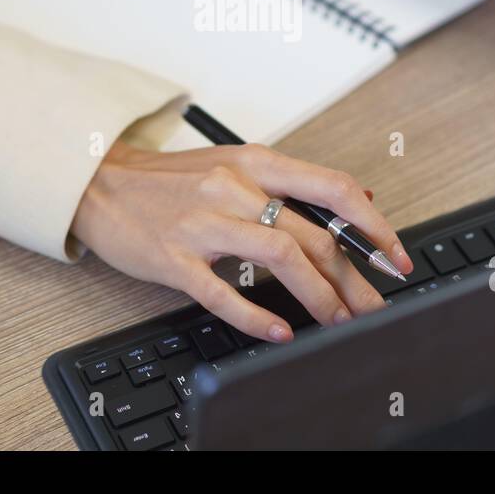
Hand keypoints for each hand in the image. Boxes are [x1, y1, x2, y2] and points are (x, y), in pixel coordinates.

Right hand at [70, 140, 414, 341]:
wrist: (98, 182)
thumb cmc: (170, 180)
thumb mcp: (235, 164)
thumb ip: (291, 182)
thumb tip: (357, 195)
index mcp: (255, 162)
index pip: (332, 189)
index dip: (373, 225)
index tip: (395, 256)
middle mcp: (234, 188)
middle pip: (312, 233)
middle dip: (354, 277)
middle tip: (374, 306)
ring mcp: (203, 222)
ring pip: (279, 257)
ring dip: (319, 295)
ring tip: (337, 321)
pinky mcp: (173, 257)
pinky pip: (221, 292)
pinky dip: (255, 315)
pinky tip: (277, 331)